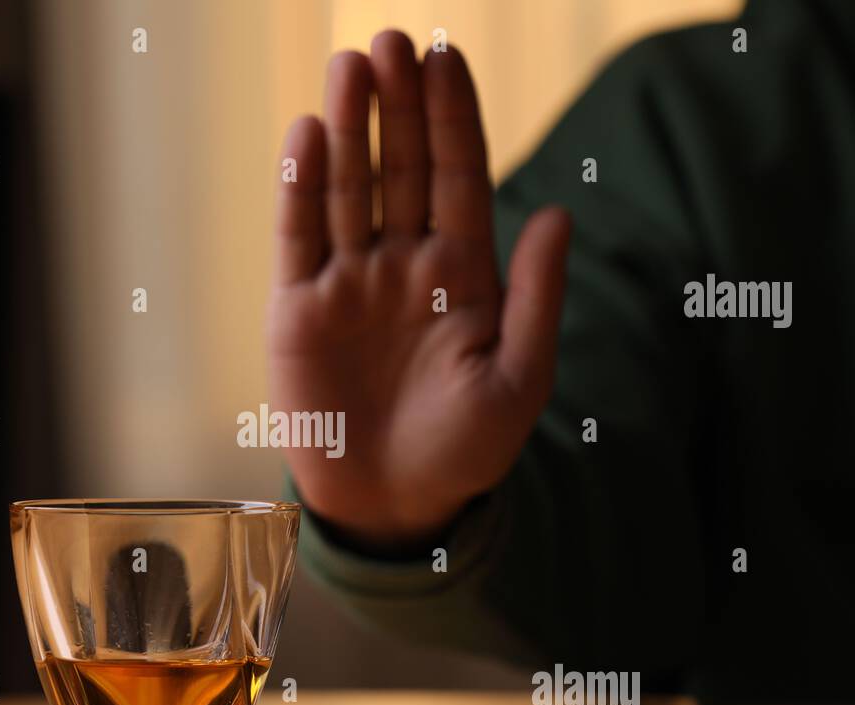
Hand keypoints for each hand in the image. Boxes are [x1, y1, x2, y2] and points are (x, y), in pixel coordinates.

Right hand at [267, 30, 571, 552]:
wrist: (394, 508)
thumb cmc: (465, 451)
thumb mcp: (519, 380)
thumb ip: (535, 297)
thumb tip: (555, 211)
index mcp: (461, 274)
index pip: (456, 178)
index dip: (451, 119)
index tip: (445, 57)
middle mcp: (402, 266)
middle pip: (399, 169)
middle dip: (396, 106)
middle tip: (390, 41)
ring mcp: (348, 284)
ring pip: (346, 190)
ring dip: (348, 129)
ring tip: (349, 66)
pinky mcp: (298, 311)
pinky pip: (298, 238)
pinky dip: (301, 189)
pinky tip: (310, 136)